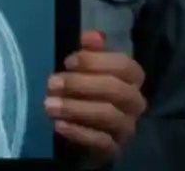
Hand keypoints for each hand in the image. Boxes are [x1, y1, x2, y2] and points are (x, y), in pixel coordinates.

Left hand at [46, 30, 146, 165]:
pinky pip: (102, 142)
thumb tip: (92, 36)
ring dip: (76, 108)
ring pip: (110, 116)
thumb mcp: (84, 66)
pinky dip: (79, 132)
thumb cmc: (83, 88)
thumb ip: (89, 50)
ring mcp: (126, 127)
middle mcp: (134, 102)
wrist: (81, 126)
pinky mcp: (115, 148)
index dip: (96, 62)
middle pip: (117, 90)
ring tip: (49, 105)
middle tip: (51, 83)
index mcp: (131, 78)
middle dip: (81, 84)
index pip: (126, 66)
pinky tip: (59, 125)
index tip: (67, 62)